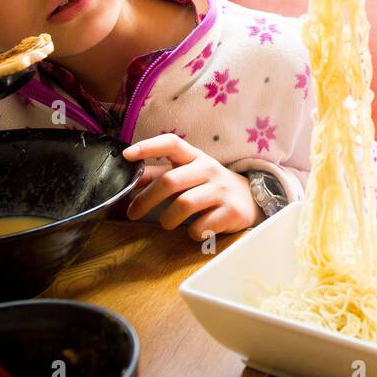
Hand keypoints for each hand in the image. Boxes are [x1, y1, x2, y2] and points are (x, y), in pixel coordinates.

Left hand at [122, 134, 260, 240]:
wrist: (250, 200)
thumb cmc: (209, 186)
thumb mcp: (187, 175)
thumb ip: (159, 175)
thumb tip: (131, 178)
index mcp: (196, 157)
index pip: (172, 143)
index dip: (149, 147)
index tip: (126, 156)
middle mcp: (210, 169)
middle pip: (170, 181)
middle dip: (145, 200)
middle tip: (132, 212)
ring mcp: (222, 190)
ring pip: (184, 205)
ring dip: (167, 219)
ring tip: (166, 223)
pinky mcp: (231, 211)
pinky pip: (200, 226)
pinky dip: (191, 232)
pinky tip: (194, 229)